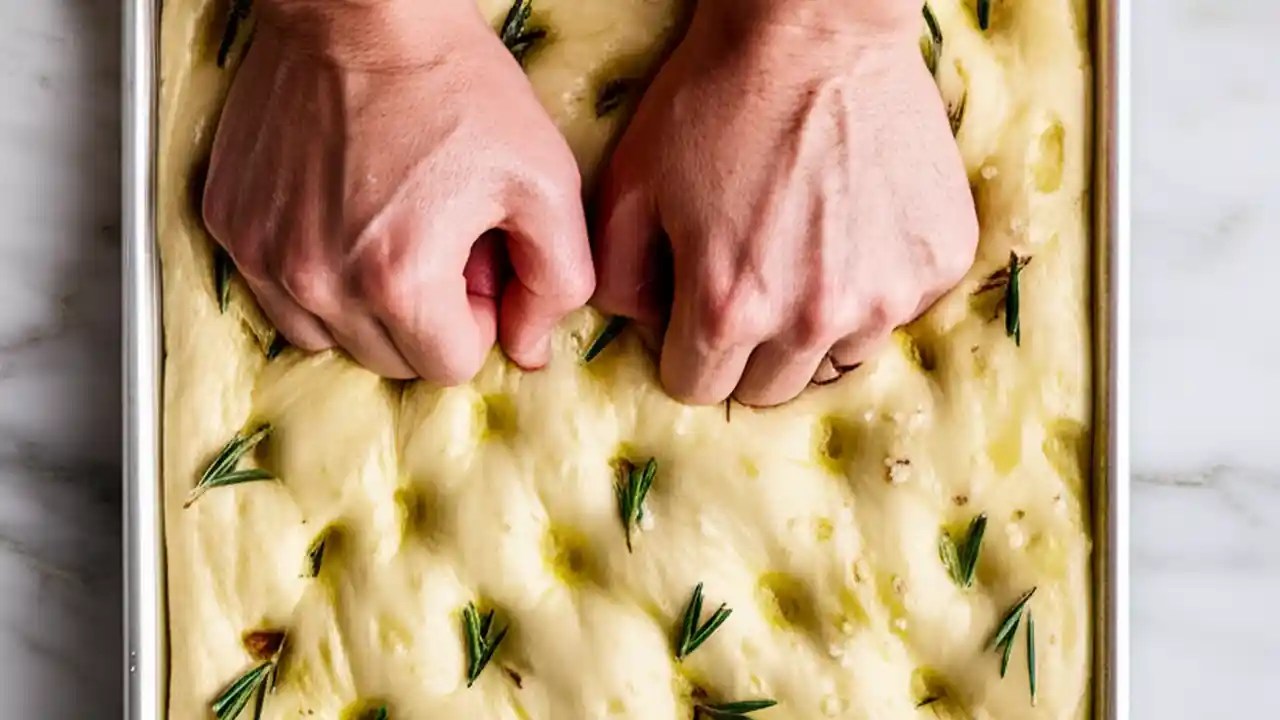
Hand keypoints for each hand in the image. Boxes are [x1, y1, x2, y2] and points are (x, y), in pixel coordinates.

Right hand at [204, 0, 592, 382]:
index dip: (478, 319)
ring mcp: (264, 254)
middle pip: (388, 359)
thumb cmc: (455, 84)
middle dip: (425, 317)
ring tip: (390, 229)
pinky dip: (313, 271)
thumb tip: (529, 351)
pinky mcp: (231, 222)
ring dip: (365, 306)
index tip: (478, 264)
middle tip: (440, 240)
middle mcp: (319, 282)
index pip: (448, 367)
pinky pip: (276, 290)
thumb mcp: (545, 180)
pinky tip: (342, 212)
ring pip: (327, 336)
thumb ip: (557, 281)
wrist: (359, 9)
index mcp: (400, 281)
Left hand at [593, 0, 977, 406]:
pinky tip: (855, 226)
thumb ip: (617, 277)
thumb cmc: (714, 99)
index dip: (685, 350)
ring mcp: (888, 293)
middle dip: (747, 350)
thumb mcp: (629, 184)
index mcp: (730, 308)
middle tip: (750, 282)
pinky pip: (899, 309)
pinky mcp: (940, 260)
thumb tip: (641, 326)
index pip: (698, 388)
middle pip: (770, 388)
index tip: (694, 312)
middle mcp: (814, 318)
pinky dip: (875, 283)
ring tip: (805, 252)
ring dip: (815, 325)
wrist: (817, 26)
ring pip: (837, 356)